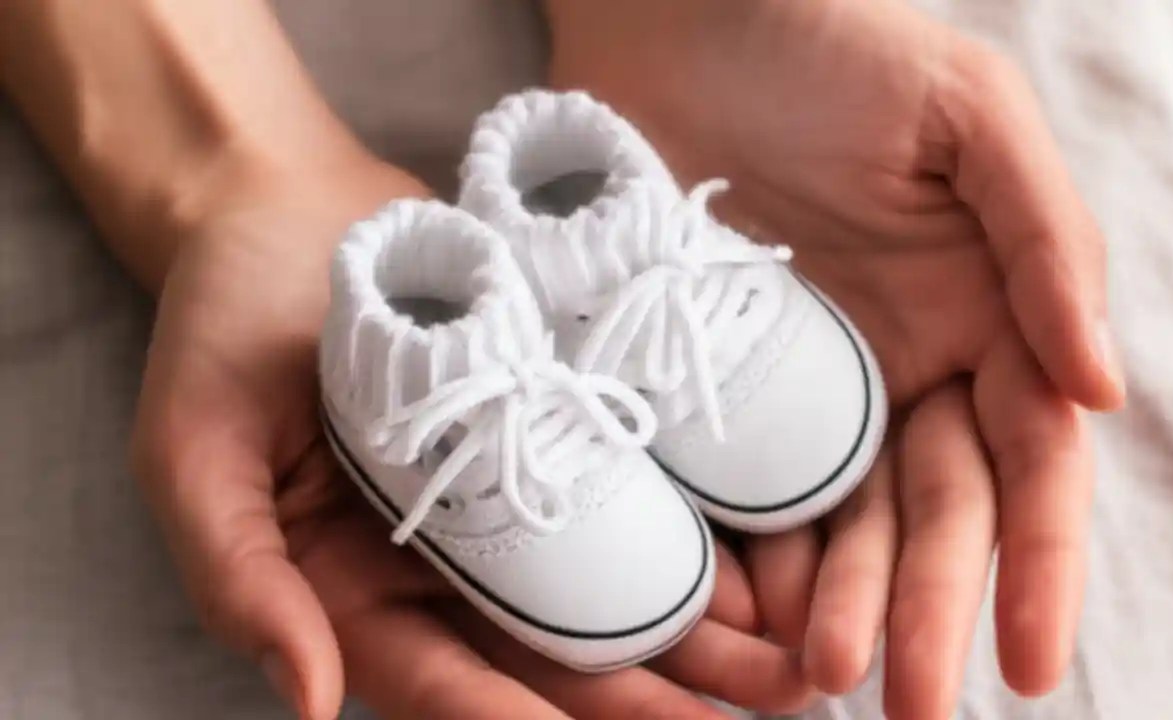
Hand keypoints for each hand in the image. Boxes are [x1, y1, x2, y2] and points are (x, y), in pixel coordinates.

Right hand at [129, 154, 812, 718]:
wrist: (292, 205)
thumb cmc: (221, 320)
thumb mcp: (194, 448)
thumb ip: (238, 578)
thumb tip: (308, 703)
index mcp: (351, 591)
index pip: (443, 683)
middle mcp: (440, 565)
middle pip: (547, 660)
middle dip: (645, 703)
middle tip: (752, 714)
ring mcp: (505, 501)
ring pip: (604, 597)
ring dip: (692, 643)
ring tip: (785, 673)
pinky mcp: (553, 433)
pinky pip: (626, 503)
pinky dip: (691, 547)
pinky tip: (763, 579)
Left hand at [547, 0, 1124, 715]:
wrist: (684, 14)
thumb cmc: (838, 45)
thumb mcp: (972, 118)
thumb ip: (1048, 244)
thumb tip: (1104, 392)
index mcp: (985, 320)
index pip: (1029, 462)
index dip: (1035, 561)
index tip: (1026, 659)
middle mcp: (903, 369)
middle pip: (933, 514)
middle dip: (929, 610)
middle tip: (908, 704)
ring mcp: (805, 387)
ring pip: (840, 521)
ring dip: (840, 605)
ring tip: (818, 681)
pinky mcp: (714, 382)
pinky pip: (740, 485)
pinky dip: (748, 552)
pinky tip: (742, 614)